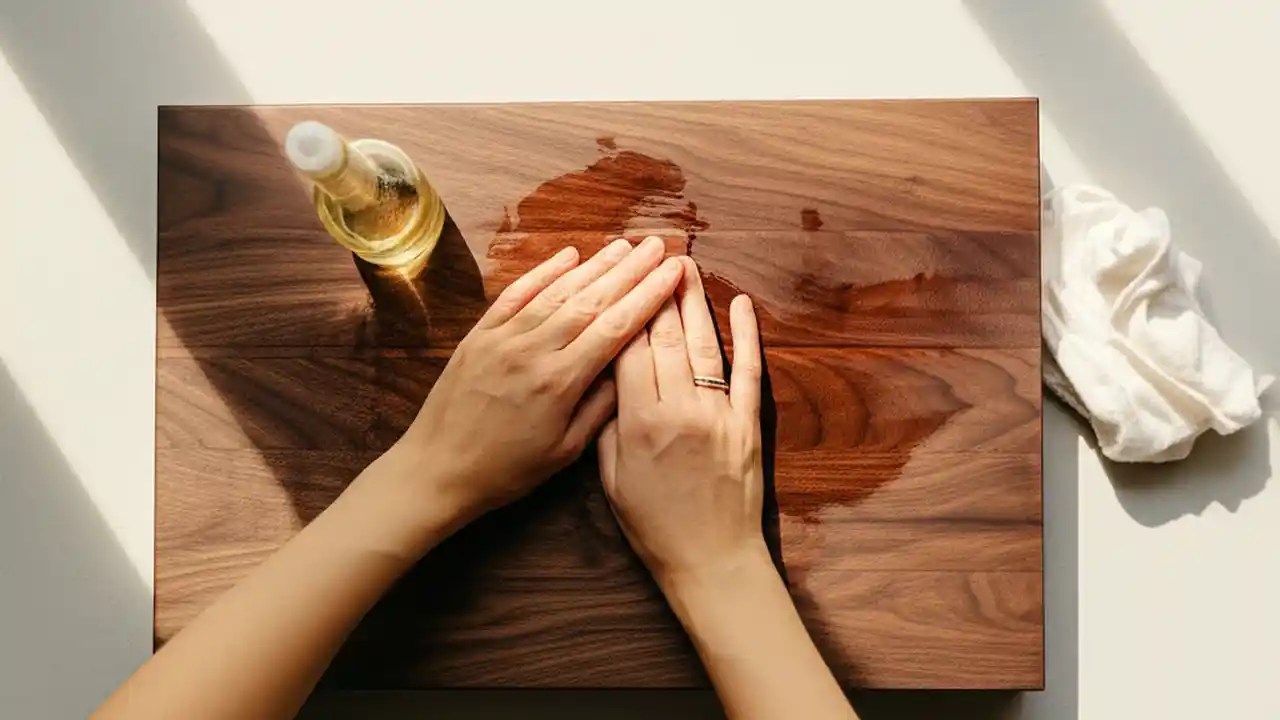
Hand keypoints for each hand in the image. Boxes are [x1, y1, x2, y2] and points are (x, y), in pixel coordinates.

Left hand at [393, 236, 682, 529]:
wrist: (437, 470)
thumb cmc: (506, 471)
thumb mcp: (564, 452)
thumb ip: (600, 408)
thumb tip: (630, 367)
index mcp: (560, 381)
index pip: (616, 327)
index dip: (648, 295)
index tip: (673, 271)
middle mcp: (533, 350)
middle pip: (591, 300)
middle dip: (629, 271)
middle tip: (658, 245)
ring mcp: (503, 338)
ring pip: (557, 292)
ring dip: (594, 266)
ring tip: (624, 245)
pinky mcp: (479, 335)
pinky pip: (516, 295)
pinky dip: (543, 272)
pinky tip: (568, 255)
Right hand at [598, 257, 765, 590]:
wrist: (710, 560)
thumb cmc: (653, 526)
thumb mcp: (610, 480)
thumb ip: (604, 427)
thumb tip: (600, 380)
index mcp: (637, 423)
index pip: (626, 351)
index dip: (622, 310)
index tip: (617, 276)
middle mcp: (678, 410)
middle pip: (663, 338)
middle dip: (656, 290)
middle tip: (653, 252)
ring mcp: (717, 414)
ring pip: (702, 345)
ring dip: (693, 301)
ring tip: (686, 265)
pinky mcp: (747, 424)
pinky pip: (748, 372)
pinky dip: (745, 336)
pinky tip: (740, 305)